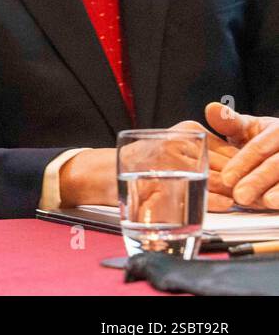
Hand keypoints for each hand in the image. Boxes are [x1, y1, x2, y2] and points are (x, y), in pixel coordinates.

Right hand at [57, 121, 234, 208]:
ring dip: (226, 192)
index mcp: (185, 130)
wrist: (100, 172)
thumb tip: (228, 173)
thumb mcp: (168, 146)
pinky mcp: (166, 180)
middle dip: (233, 181)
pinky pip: (202, 195)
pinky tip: (218, 204)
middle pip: (225, 165)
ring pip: (217, 180)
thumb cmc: (136, 163)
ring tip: (226, 198)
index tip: (233, 177)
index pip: (227, 149)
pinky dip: (214, 203)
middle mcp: (180, 142)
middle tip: (232, 191)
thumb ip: (195, 153)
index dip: (234, 166)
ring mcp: (172, 161)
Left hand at [207, 102, 278, 208]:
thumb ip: (230, 123)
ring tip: (265, 202)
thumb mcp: (249, 129)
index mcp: (278, 130)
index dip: (243, 163)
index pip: (259, 147)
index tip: (226, 178)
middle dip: (258, 180)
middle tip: (240, 195)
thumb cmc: (264, 140)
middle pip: (277, 164)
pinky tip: (278, 206)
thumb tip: (212, 108)